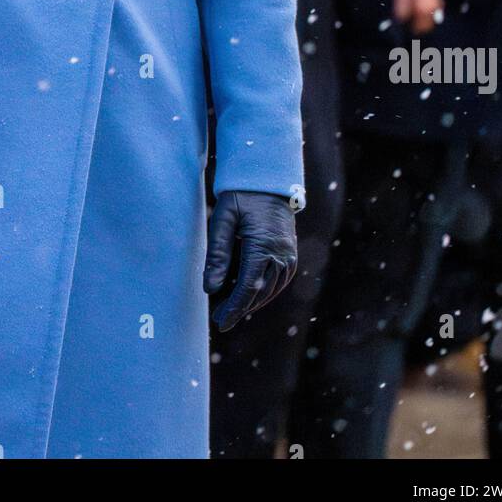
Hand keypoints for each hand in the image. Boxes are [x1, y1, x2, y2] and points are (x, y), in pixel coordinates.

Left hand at [203, 191, 296, 331]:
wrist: (267, 180)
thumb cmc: (241, 197)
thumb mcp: (223, 220)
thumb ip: (217, 254)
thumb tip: (210, 288)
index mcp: (263, 245)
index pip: (247, 287)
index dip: (234, 308)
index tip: (221, 322)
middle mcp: (281, 253)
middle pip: (260, 292)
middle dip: (241, 308)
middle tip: (221, 319)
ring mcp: (289, 254)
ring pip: (272, 289)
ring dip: (253, 302)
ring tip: (233, 310)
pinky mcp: (291, 252)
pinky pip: (280, 281)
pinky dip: (266, 292)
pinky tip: (252, 295)